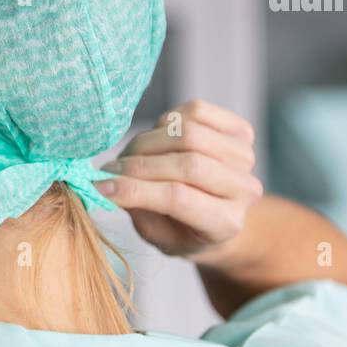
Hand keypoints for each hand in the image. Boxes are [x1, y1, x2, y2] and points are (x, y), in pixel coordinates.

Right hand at [94, 99, 262, 260]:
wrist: (219, 212)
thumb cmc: (182, 229)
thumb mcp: (157, 234)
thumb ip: (137, 208)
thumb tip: (106, 182)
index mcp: (226, 224)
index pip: (177, 198)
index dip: (135, 189)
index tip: (101, 186)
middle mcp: (244, 189)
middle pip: (187, 163)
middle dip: (138, 164)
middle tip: (110, 169)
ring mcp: (245, 156)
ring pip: (189, 134)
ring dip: (148, 142)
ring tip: (131, 156)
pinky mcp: (241, 131)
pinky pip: (196, 111)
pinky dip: (167, 120)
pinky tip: (158, 138)